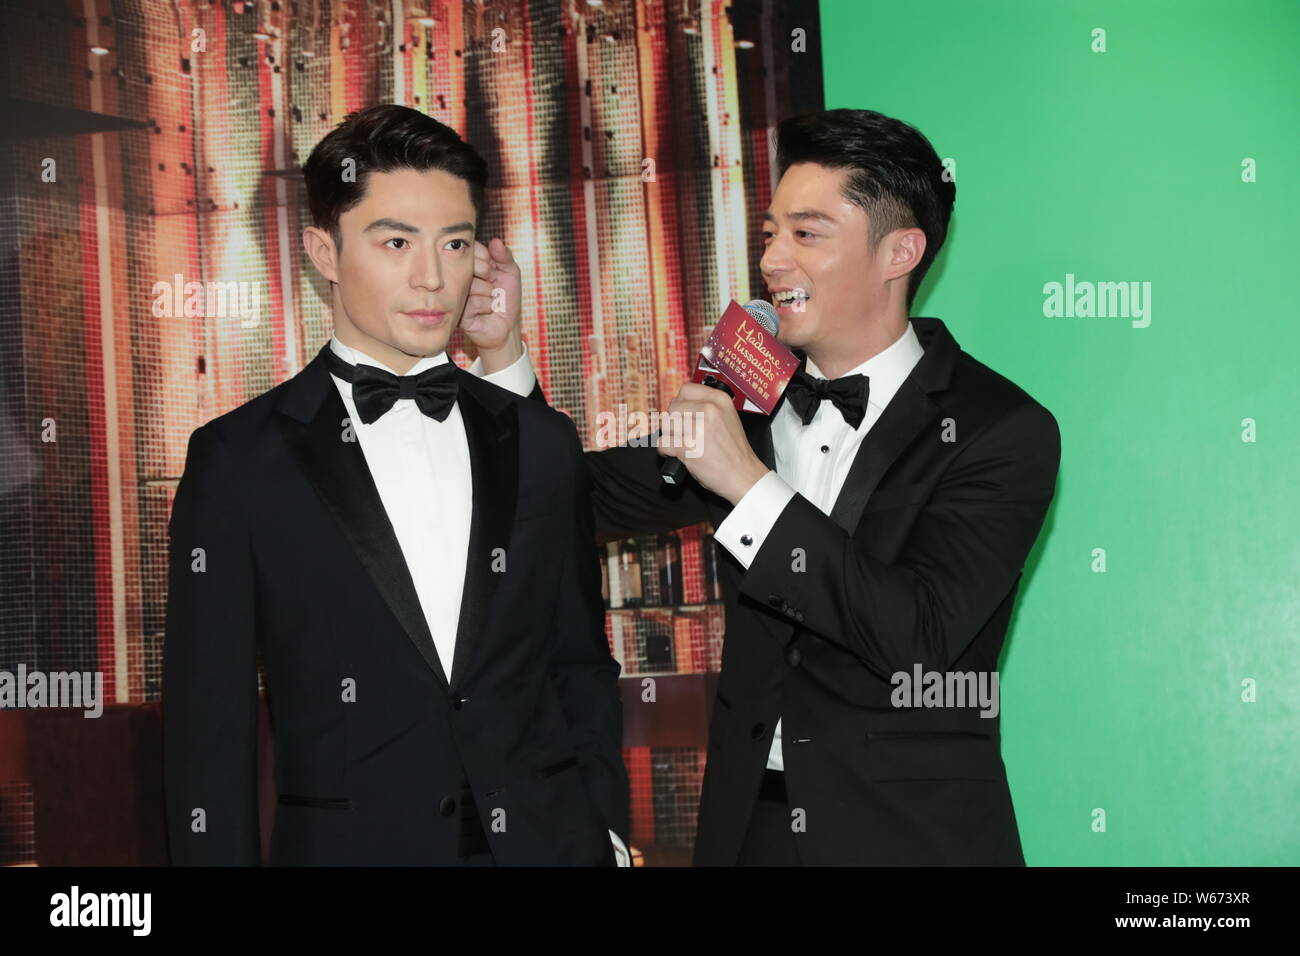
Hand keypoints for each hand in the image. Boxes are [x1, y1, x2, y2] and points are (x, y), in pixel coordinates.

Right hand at [460, 238, 522, 370]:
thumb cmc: (507, 298)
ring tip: (490, 299)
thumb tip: (495, 241)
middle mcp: (461, 276)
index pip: (472, 248)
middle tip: (493, 285)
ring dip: (489, 293)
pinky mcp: (458, 311)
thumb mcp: (511, 273)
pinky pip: (472, 302)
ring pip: (471, 284)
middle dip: (488, 274)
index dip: (486, 258)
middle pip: (469, 264)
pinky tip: (486, 311)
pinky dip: (486, 306)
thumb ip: (505, 256)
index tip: (493, 269)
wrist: (507, 326)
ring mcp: (457, 293)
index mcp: (471, 264)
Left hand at [658, 383, 769, 504]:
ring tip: (682, 443)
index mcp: (720, 399)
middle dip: (674, 421)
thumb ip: (706, 407)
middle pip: (673, 407)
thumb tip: (680, 405)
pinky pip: (662, 443)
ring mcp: (698, 428)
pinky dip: (666, 450)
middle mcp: (709, 410)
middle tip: (684, 433)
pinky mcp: (688, 446)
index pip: (686, 389)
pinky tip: (678, 453)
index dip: (681, 402)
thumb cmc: (734, 451)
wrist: (743, 475)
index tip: (683, 413)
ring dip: (670, 436)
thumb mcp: (727, 418)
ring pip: (666, 425)